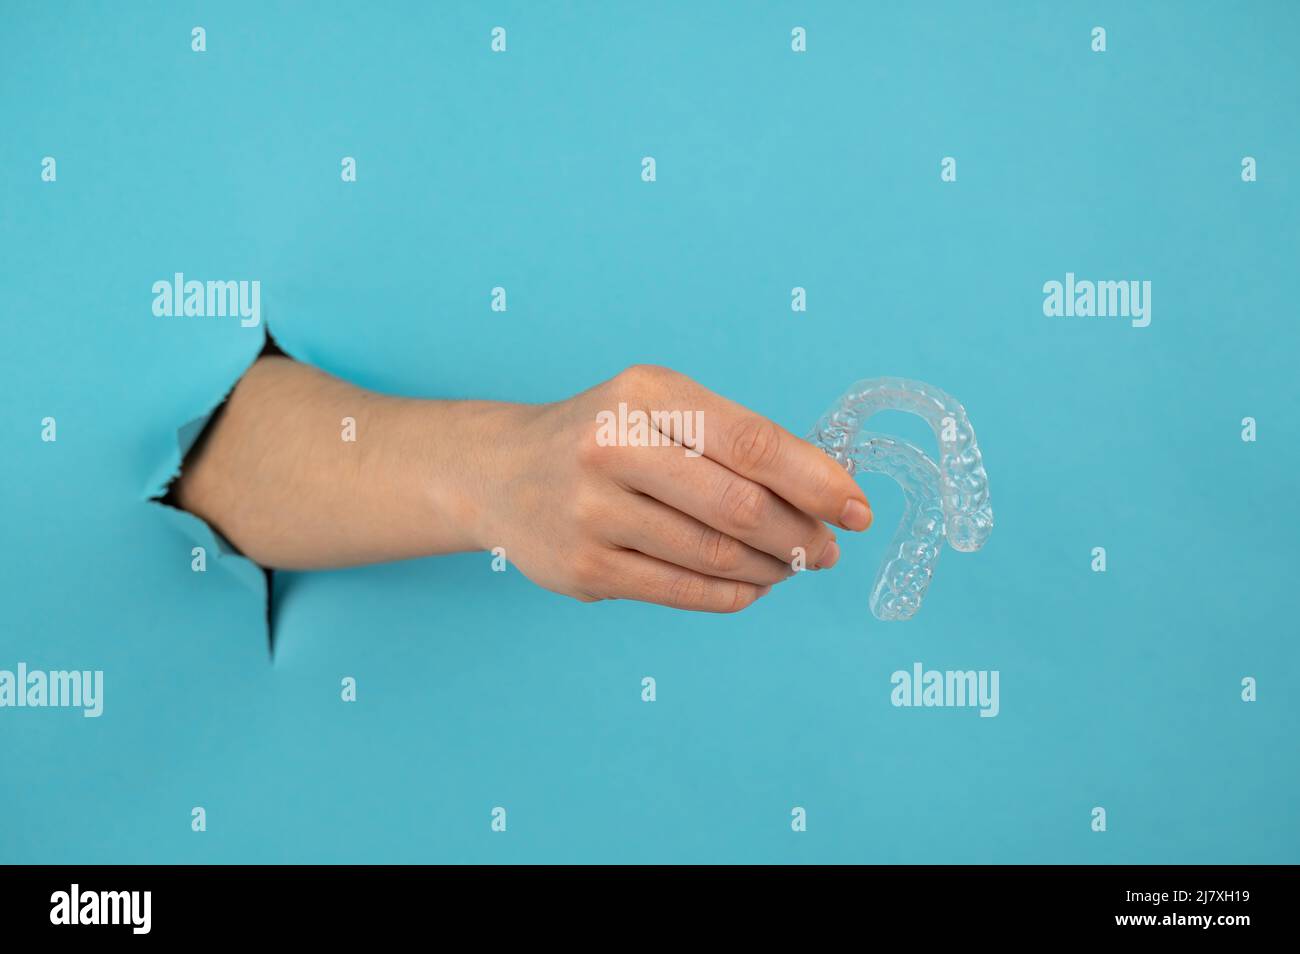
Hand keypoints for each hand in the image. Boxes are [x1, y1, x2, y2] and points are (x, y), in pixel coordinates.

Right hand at [467, 365, 872, 611]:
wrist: (501, 472)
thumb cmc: (604, 435)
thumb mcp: (658, 406)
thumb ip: (732, 439)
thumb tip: (826, 488)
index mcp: (644, 395)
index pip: (752, 442)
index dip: (816, 481)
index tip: (857, 508)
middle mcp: (611, 447)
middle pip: (739, 506)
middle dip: (800, 534)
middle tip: (826, 549)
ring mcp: (592, 513)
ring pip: (715, 556)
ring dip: (771, 568)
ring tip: (789, 565)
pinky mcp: (584, 569)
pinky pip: (682, 591)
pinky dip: (733, 594)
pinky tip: (751, 586)